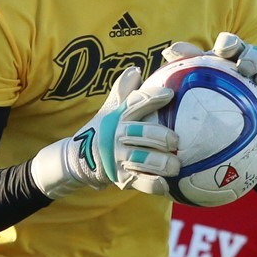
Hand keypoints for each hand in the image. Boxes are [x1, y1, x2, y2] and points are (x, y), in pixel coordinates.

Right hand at [29, 65, 179, 196]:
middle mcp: (117, 136)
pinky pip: (140, 182)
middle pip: (141, 133)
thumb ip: (123, 91)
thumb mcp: (110, 109)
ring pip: (142, 159)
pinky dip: (153, 184)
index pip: (135, 104)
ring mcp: (118, 158)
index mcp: (118, 116)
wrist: (80, 159)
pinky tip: (166, 185)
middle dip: (161, 136)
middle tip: (176, 141)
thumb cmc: (104, 129)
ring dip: (161, 162)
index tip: (170, 94)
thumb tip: (135, 70)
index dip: (152, 98)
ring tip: (176, 164)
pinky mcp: (121, 178)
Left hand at [167, 33, 256, 115]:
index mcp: (227, 54)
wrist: (221, 115)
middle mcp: (247, 61)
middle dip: (253, 57)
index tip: (223, 51)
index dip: (229, 44)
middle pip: (254, 53)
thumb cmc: (204, 90)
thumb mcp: (193, 76)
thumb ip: (185, 63)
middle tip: (246, 68)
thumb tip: (170, 52)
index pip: (230, 43)